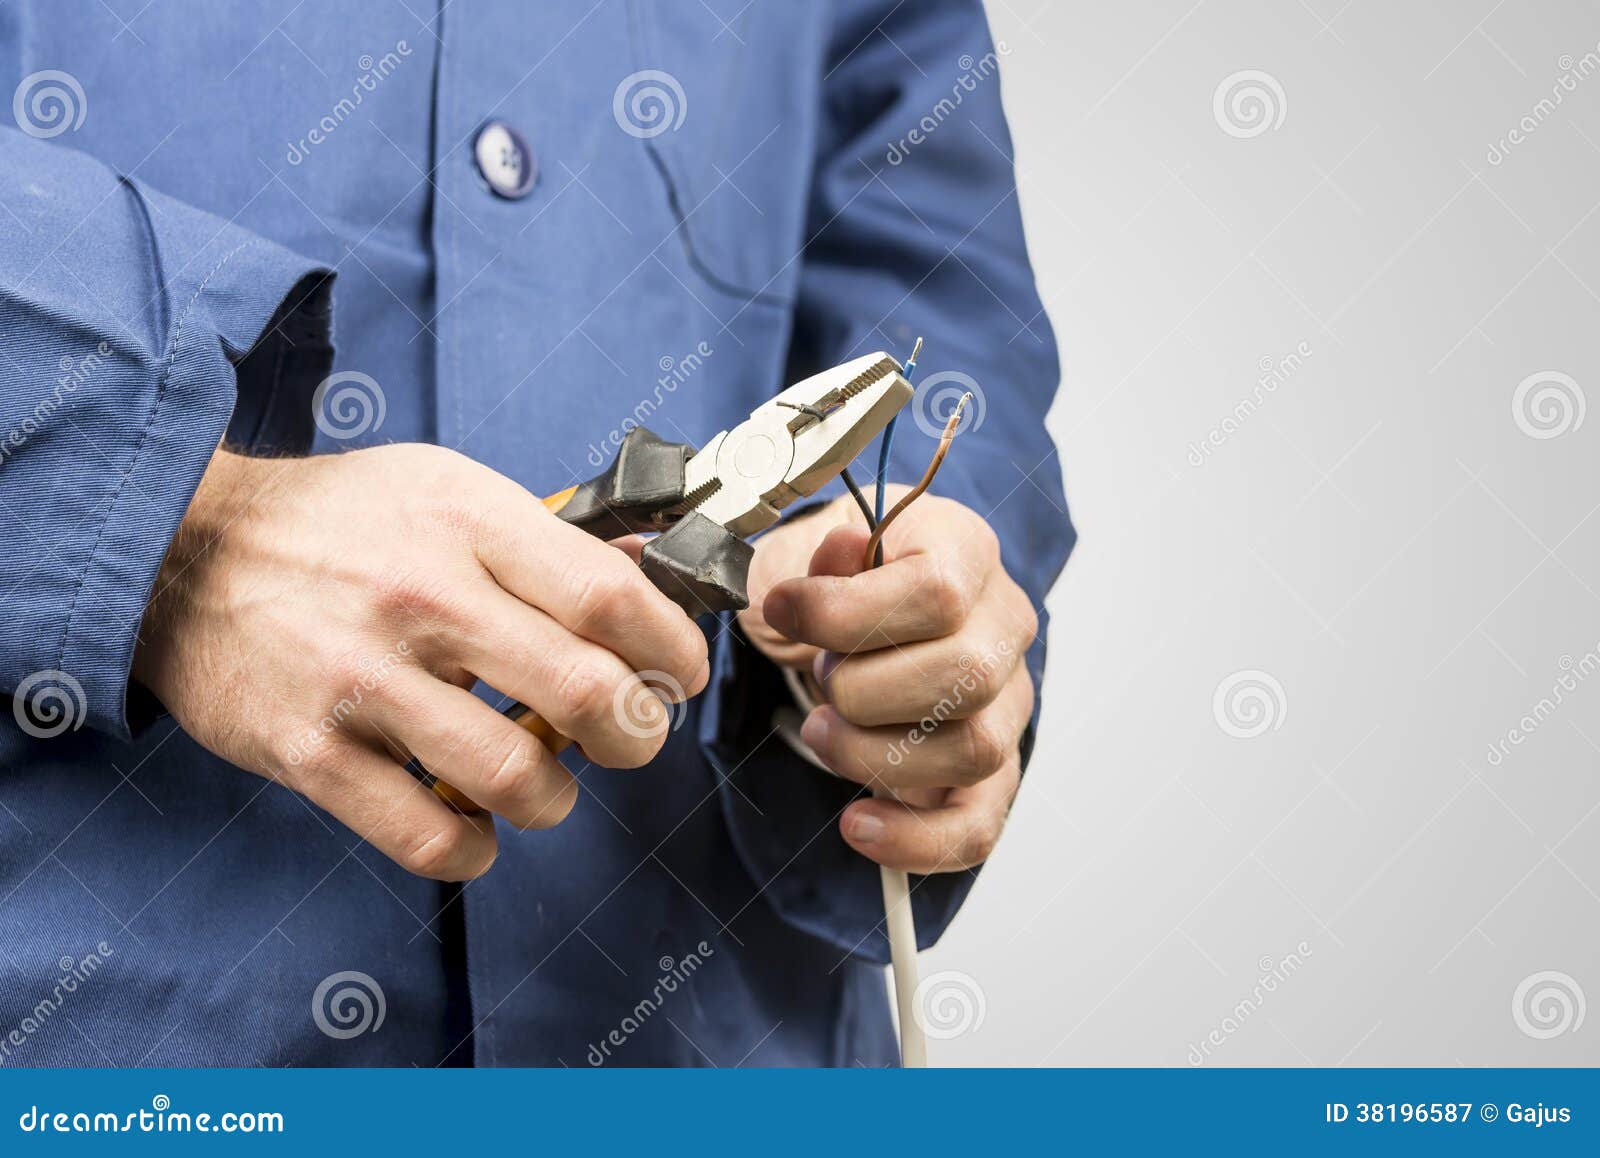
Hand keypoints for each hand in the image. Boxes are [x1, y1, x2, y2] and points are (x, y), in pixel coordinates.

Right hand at [134, 444, 707, 879]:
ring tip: (544, 781)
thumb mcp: (448, 487)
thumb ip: (545, 536)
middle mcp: (420, 597)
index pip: (610, 596)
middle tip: (630, 736)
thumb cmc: (338, 522)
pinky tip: (477, 826)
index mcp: (467, 522)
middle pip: (585, 690)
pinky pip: (426, 836)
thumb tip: (650, 564)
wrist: (183, 548)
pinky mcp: (312, 752)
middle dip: (636, 732)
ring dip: (554, 797)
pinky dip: (473, 848)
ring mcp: (362, 680)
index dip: (671, 647)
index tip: (680, 672)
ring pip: (515, 777)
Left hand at [739, 487, 1037, 873]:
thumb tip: (840, 552)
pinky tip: (857, 825)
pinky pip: (978, 824)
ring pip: (975, 750)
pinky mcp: (993, 772)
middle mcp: (1004, 628)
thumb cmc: (836, 580)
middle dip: (863, 688)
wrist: (857, 616)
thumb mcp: (812, 545)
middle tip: (819, 676)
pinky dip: (915, 839)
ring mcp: (1007, 705)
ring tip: (822, 732)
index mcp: (968, 553)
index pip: (938, 592)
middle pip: (966, 675)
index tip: (783, 610)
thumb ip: (820, 552)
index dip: (849, 612)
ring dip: (876, 754)